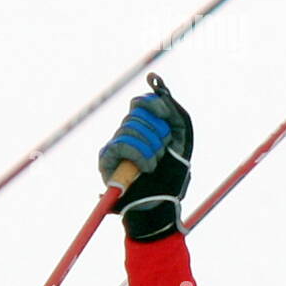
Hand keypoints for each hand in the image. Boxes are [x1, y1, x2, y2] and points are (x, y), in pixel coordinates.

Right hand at [99, 75, 191, 242]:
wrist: (162, 203)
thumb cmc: (171, 176)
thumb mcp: (179, 140)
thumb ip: (173, 113)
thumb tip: (155, 82)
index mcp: (144, 128)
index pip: (140, 103)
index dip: (153, 105)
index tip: (165, 115)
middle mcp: (126, 134)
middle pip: (137, 114)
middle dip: (158, 133)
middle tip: (164, 152)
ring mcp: (114, 145)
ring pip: (130, 128)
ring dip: (151, 148)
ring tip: (155, 163)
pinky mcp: (106, 158)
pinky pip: (121, 144)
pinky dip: (140, 156)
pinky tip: (147, 168)